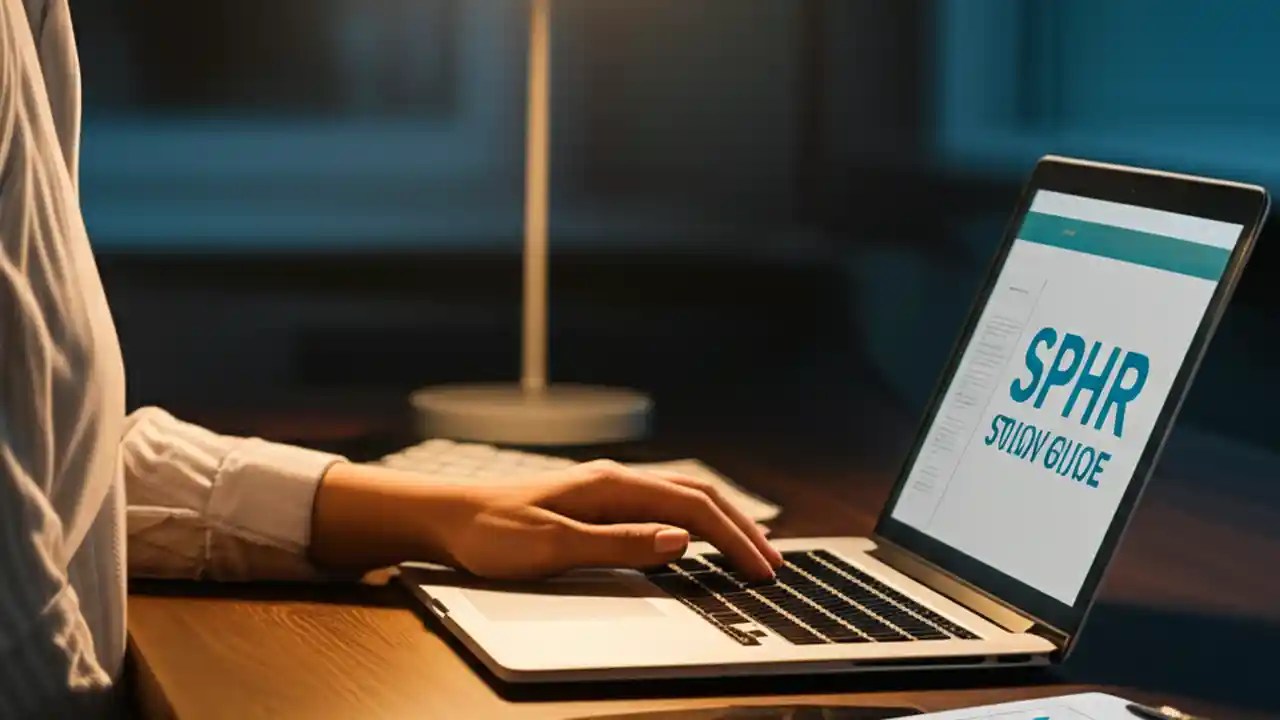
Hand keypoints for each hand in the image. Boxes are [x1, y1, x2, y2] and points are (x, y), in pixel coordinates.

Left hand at [310, 460, 782, 581]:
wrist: (445, 517)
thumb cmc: (489, 533)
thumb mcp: (552, 546)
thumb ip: (619, 543)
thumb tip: (681, 541)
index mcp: (610, 485)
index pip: (692, 507)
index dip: (733, 539)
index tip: (761, 570)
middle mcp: (615, 479)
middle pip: (698, 495)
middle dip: (741, 529)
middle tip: (773, 565)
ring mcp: (606, 487)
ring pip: (683, 495)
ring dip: (722, 521)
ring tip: (752, 548)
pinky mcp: (597, 500)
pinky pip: (661, 504)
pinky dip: (695, 518)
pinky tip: (699, 538)